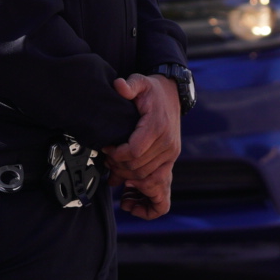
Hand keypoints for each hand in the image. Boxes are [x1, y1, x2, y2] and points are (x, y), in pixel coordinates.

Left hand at [103, 74, 180, 218]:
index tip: (107, 149)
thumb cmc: (152, 90)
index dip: (116, 155)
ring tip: (114, 172)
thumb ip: (129, 85)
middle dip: (118, 167)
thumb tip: (119, 86)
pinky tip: (130, 195)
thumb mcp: (140, 82)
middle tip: (107, 161)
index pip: (133, 152)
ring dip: (127, 179)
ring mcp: (170, 156)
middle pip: (138, 168)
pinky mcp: (170, 162)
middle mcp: (167, 145)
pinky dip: (145, 197)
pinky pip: (160, 188)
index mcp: (158, 127)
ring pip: (145, 179)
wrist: (172, 95)